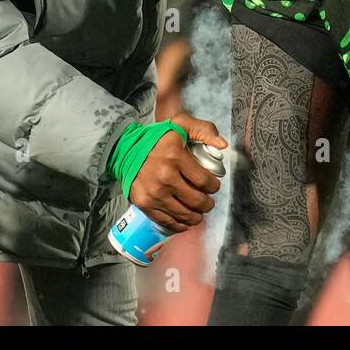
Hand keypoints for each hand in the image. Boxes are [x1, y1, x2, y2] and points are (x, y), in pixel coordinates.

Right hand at [130, 114, 226, 232]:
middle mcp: (164, 177)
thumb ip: (205, 130)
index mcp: (175, 157)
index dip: (214, 187)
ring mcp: (154, 193)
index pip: (204, 181)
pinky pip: (167, 221)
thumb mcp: (181, 124)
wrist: (126, 150)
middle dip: (207, 204)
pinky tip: (186, 222)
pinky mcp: (144, 204)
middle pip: (196, 201)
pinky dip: (179, 225)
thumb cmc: (157, 138)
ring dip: (196, 216)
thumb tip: (223, 145)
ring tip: (199, 212)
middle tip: (208, 202)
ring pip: (184, 214)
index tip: (214, 186)